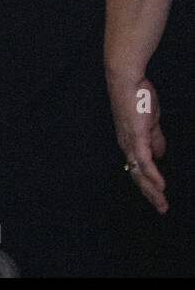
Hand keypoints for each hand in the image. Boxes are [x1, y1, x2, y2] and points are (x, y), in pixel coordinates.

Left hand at [107, 72, 167, 212]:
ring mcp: (130, 141)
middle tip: (161, 208)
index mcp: (129, 143)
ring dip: (151, 190)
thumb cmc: (138, 98)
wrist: (127, 81)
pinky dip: (152, 174)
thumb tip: (160, 155)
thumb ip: (155, 139)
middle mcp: (126, 145)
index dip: (147, 184)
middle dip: (149, 194)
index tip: (157, 198)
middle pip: (136, 175)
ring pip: (139, 172)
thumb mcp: (150, 123)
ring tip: (161, 203)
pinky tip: (160, 186)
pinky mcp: (136, 135)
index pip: (137, 169)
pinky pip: (144, 160)